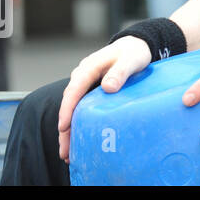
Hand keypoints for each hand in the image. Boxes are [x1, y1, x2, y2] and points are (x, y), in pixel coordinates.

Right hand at [57, 36, 151, 160]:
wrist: (136, 46)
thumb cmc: (133, 52)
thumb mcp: (131, 59)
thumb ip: (120, 71)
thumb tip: (108, 87)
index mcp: (89, 67)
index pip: (74, 90)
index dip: (67, 109)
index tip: (63, 127)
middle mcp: (82, 77)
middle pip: (69, 104)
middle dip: (65, 129)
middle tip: (65, 152)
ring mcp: (85, 85)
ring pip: (73, 109)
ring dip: (69, 131)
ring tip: (68, 154)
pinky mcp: (90, 92)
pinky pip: (80, 109)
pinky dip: (78, 124)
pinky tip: (79, 140)